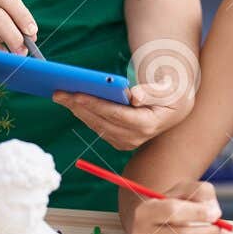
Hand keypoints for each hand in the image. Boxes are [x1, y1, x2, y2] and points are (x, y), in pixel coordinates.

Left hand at [53, 81, 194, 150]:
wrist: (173, 111)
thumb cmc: (169, 95)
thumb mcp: (167, 90)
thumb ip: (152, 92)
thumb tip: (135, 96)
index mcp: (147, 124)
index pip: (116, 114)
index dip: (96, 104)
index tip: (77, 94)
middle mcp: (134, 138)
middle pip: (101, 121)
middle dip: (78, 106)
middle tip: (59, 93)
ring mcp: (125, 142)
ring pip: (96, 125)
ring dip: (77, 111)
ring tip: (61, 96)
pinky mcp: (118, 141)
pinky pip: (97, 127)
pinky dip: (84, 114)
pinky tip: (72, 103)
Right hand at [128, 181, 226, 233]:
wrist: (153, 228)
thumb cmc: (171, 205)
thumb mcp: (183, 190)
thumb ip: (200, 192)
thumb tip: (214, 213)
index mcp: (145, 212)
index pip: (172, 211)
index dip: (197, 213)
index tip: (215, 214)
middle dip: (210, 233)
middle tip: (226, 230)